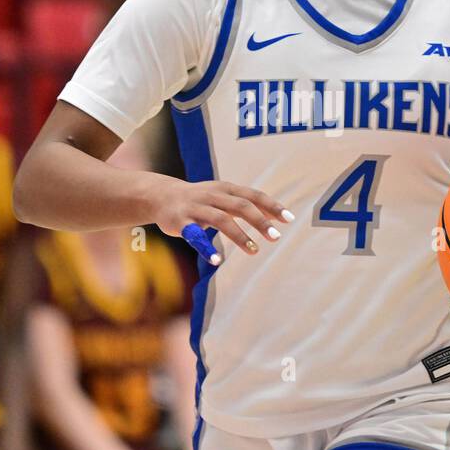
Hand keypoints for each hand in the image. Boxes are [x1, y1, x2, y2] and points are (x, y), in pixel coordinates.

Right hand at [151, 177, 290, 262]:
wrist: (161, 196)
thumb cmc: (200, 198)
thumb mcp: (223, 196)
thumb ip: (246, 204)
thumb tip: (276, 216)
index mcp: (226, 189)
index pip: (253, 195)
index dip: (271, 206)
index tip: (289, 219)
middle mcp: (213, 195)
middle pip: (241, 206)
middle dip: (260, 221)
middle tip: (276, 237)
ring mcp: (196, 208)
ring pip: (221, 220)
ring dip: (240, 236)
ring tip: (255, 250)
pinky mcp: (181, 222)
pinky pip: (195, 236)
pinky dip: (205, 248)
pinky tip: (216, 260)